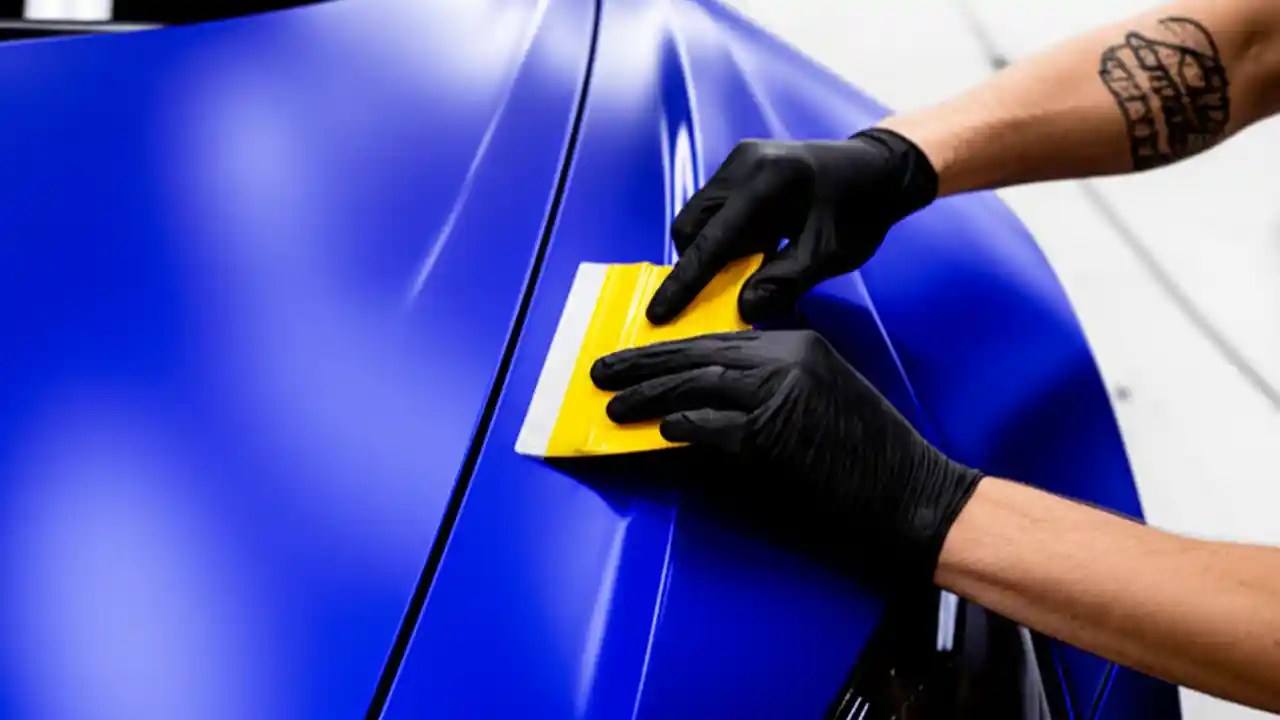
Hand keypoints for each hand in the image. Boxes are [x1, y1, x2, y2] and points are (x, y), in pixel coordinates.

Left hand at [591, 329, 982, 587]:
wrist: (912, 493)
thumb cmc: (869, 455)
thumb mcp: (821, 397)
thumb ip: (767, 388)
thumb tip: (699, 400)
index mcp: (799, 344)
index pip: (719, 341)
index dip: (670, 350)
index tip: (636, 358)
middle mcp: (788, 357)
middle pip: (699, 354)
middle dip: (645, 364)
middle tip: (603, 373)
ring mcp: (781, 392)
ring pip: (698, 383)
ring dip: (649, 396)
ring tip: (613, 405)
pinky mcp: (774, 433)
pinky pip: (713, 425)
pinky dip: (683, 426)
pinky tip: (659, 431)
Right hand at [646, 128, 937, 324]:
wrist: (880, 170)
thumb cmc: (860, 212)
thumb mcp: (827, 255)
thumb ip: (784, 282)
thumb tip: (743, 310)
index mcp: (767, 184)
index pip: (711, 242)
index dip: (683, 282)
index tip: (658, 313)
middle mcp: (744, 163)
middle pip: (691, 224)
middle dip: (697, 262)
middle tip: (725, 289)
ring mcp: (739, 158)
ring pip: (698, 214)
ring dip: (710, 247)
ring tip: (749, 264)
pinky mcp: (742, 162)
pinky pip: (713, 205)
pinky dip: (722, 232)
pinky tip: (754, 245)